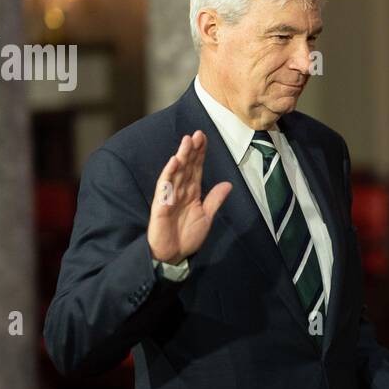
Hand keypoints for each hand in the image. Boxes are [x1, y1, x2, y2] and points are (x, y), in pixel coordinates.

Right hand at [147, 130, 232, 264]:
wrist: (174, 255)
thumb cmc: (187, 237)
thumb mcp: (207, 217)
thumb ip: (215, 200)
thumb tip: (228, 184)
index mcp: (191, 192)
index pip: (196, 168)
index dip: (200, 153)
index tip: (204, 138)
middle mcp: (180, 191)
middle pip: (186, 166)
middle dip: (191, 150)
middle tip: (197, 134)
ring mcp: (169, 196)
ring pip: (176, 172)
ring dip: (181, 156)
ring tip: (186, 141)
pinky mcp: (161, 205)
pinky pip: (165, 187)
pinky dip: (169, 173)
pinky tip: (174, 161)